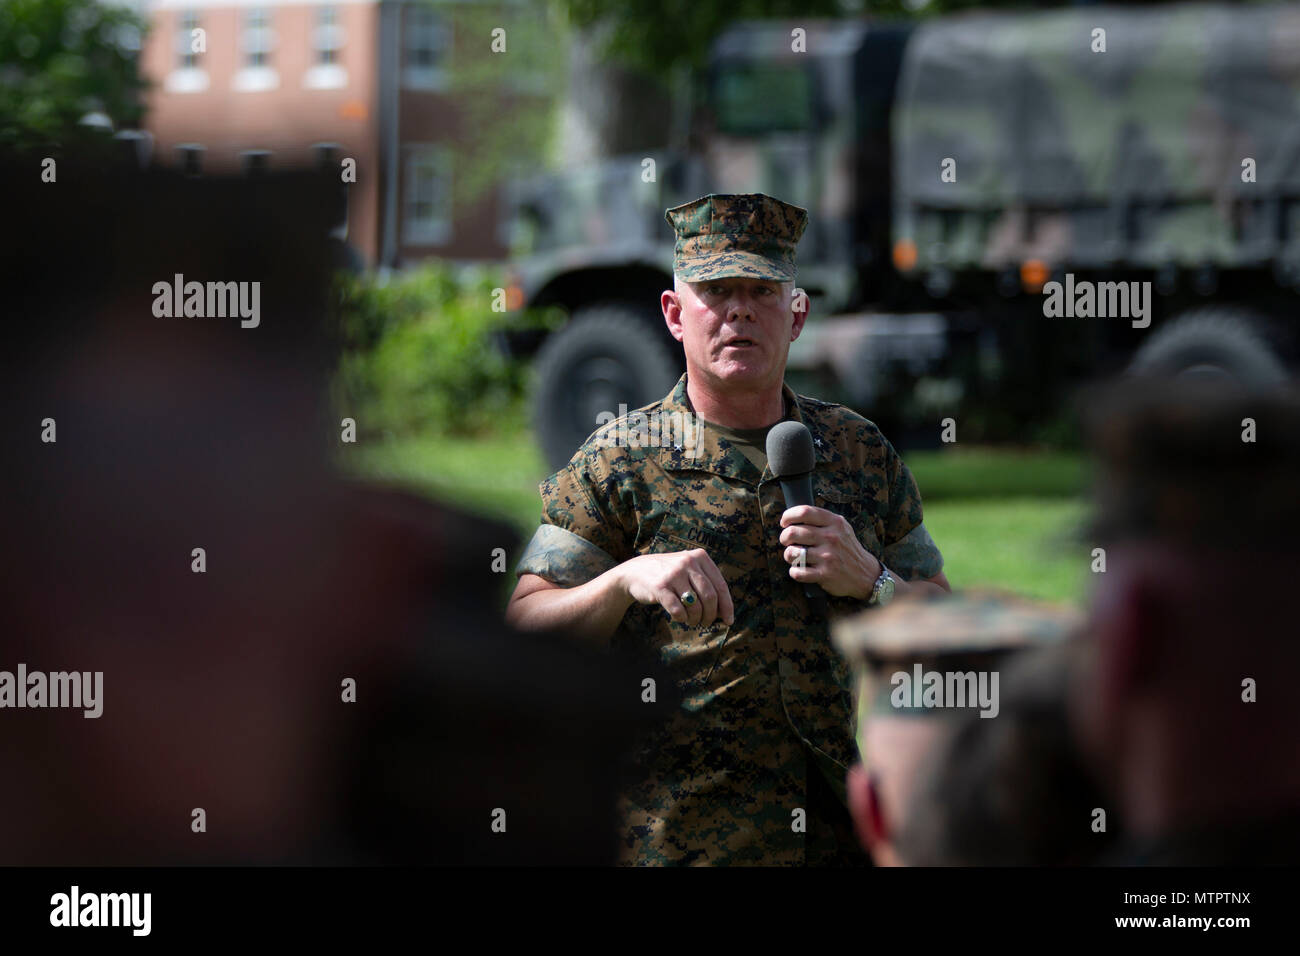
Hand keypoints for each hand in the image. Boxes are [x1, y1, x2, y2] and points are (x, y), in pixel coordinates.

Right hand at [616, 549, 735, 627]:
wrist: (634, 572)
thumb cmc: (669, 575)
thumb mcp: (688, 570)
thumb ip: (707, 585)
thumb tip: (725, 613)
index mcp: (699, 557)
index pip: (720, 585)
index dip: (727, 606)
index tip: (729, 621)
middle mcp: (687, 562)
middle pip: (710, 597)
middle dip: (710, 615)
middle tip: (706, 623)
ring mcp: (673, 574)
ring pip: (695, 606)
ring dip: (695, 619)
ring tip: (691, 621)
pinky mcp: (660, 587)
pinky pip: (678, 610)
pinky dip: (681, 619)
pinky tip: (679, 618)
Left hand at [779, 505, 879, 599]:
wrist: (865, 573)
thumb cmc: (847, 548)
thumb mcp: (841, 527)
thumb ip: (822, 519)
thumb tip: (794, 515)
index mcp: (835, 522)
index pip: (804, 512)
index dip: (789, 516)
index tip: (784, 523)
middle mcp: (831, 538)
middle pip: (794, 532)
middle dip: (784, 537)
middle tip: (786, 541)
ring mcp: (828, 557)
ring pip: (792, 552)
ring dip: (788, 555)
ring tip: (793, 556)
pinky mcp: (825, 574)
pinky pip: (798, 572)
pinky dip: (794, 571)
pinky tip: (798, 569)